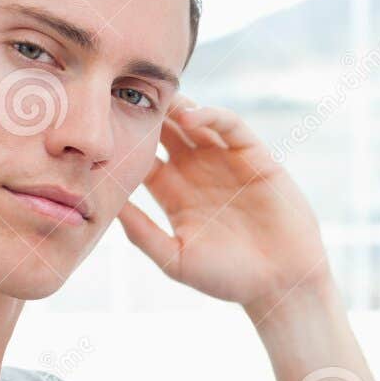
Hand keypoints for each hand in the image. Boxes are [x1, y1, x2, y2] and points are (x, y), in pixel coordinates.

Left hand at [117, 103, 329, 314]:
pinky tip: (188, 115)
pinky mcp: (254, 155)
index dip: (124, 142)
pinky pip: (229, 125)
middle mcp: (197, 172)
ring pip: (195, 120)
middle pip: (165, 131)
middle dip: (147, 114)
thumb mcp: (174, 259)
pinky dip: (210, 114)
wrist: (280, 283)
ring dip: (175, 106)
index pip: (143, 156)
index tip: (99, 129)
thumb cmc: (228, 278)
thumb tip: (105, 205)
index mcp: (173, 193)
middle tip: (121, 97)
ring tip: (153, 97)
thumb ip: (142, 232)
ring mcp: (225, 161)